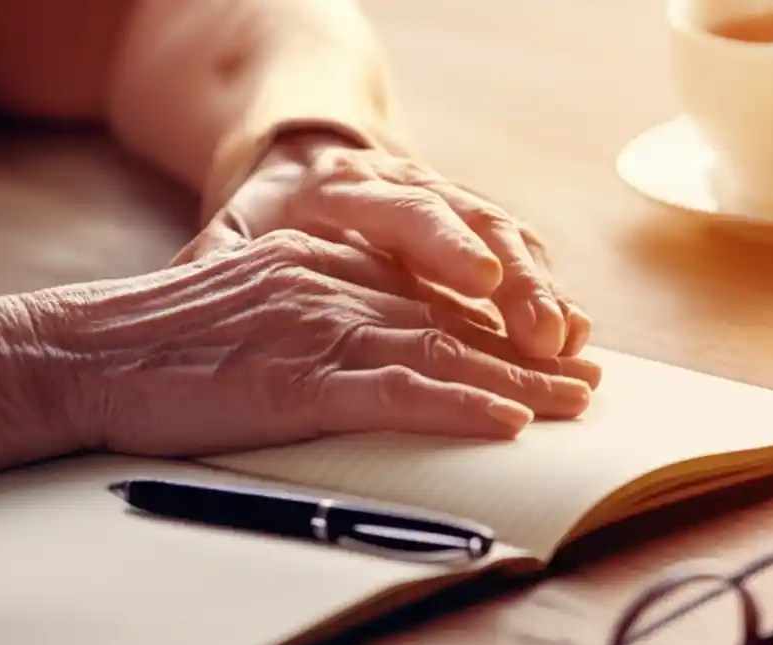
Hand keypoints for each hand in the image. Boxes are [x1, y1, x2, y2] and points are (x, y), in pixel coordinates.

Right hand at [39, 230, 600, 456]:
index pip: (427, 300)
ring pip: (440, 354)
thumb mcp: (250, 309)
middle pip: (451, 325)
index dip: (495, 328)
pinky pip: (397, 391)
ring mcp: (319, 329)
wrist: (85, 354)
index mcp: (322, 267)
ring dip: (516, 383)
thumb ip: (312, 317)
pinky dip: (457, 407)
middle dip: (527, 355)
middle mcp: (332, 287)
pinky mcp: (299, 378)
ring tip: (571, 406)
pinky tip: (504, 422)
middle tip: (587, 378)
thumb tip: (370, 353)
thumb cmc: (160, 346)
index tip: (545, 349)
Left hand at [177, 130, 591, 359]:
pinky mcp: (476, 234)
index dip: (447, 246)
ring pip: (509, 241)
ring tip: (569, 345)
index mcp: (347, 187)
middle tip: (544, 336)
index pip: (403, 209)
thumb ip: (220, 261)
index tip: (480, 283)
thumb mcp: (233, 236)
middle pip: (475, 225)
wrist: (307, 170)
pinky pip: (523, 259)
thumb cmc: (267, 216)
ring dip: (543, 293)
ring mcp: (451, 208)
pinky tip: (574, 336)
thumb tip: (198, 287)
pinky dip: (550, 296)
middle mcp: (411, 189)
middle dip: (516, 281)